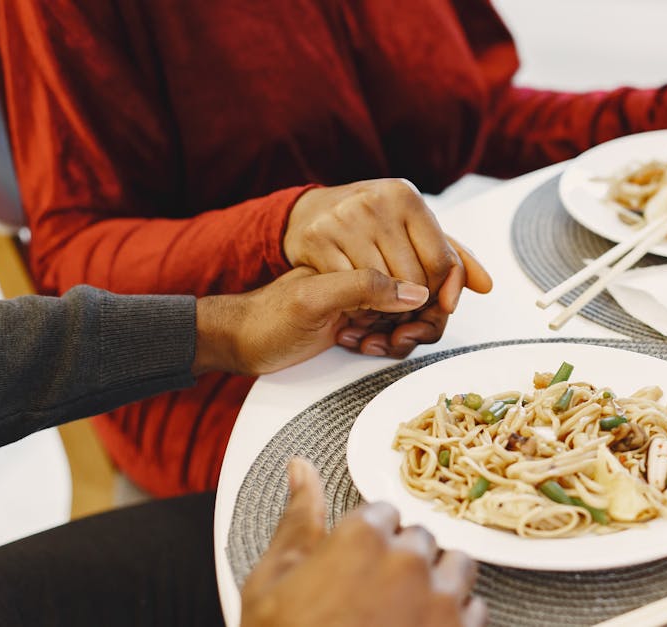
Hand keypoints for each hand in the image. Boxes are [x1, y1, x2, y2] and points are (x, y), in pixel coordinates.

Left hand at [192, 267, 430, 375]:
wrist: (240, 342)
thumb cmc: (267, 319)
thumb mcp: (314, 300)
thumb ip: (364, 288)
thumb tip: (415, 293)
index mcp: (361, 247)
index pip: (422, 269)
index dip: (426, 302)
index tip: (405, 327)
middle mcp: (368, 266)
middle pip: (424, 295)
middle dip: (414, 324)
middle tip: (390, 339)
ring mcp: (365, 293)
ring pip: (413, 316)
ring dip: (399, 337)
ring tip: (367, 343)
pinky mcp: (359, 316)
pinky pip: (393, 330)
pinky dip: (385, 344)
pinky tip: (360, 346)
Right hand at [241, 459, 486, 626]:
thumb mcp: (271, 581)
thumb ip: (297, 519)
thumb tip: (301, 468)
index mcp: (362, 538)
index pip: (383, 513)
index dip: (369, 537)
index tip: (358, 560)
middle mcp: (408, 562)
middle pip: (421, 540)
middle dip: (403, 559)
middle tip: (376, 593)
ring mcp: (439, 601)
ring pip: (457, 566)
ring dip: (439, 580)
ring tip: (409, 607)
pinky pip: (476, 610)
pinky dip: (457, 618)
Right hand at [283, 179, 491, 356]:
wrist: (309, 212)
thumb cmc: (373, 224)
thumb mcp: (414, 229)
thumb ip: (453, 257)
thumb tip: (487, 286)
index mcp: (406, 196)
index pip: (441, 262)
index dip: (443, 290)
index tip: (436, 301)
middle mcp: (376, 202)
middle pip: (414, 280)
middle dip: (413, 300)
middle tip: (403, 302)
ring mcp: (344, 219)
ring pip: (383, 289)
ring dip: (384, 305)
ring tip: (380, 299)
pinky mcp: (317, 239)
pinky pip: (350, 289)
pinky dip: (357, 302)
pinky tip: (356, 297)